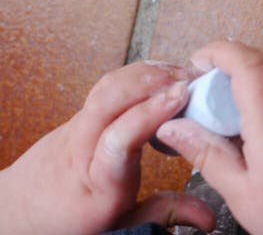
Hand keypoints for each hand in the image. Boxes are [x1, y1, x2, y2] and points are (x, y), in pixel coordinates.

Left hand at [0, 61, 215, 233]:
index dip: (150, 112)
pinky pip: (107, 83)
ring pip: (107, 85)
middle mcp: (83, 148)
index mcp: (98, 183)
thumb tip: (210, 217)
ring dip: (147, 72)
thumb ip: (167, 212)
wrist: (24, 212)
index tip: (180, 97)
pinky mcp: (81, 112)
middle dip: (152, 81)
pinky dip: (137, 72)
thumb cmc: (73, 221)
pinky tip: (163, 75)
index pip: (118, 138)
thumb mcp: (123, 226)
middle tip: (190, 79)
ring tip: (184, 73)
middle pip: (108, 100)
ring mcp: (78, 126)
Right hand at [156, 41, 262, 234]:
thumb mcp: (241, 194)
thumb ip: (206, 154)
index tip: (199, 60)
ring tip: (231, 106)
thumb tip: (174, 128)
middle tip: (210, 80)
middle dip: (236, 57)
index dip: (220, 52)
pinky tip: (260, 123)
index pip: (248, 63)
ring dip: (256, 74)